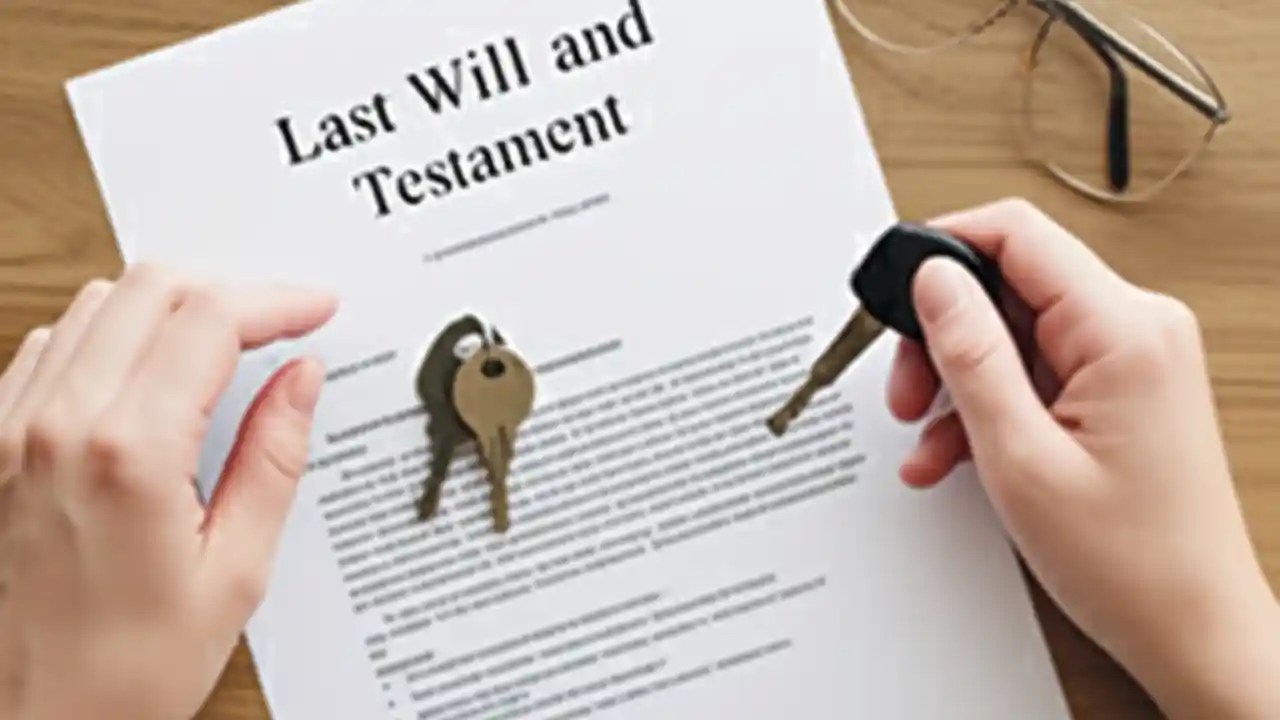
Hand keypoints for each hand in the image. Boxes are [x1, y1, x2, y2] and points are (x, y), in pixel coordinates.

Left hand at [0, 266, 335, 719]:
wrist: (33, 719)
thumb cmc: (125, 669)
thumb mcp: (234, 572)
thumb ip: (273, 459)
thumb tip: (301, 381)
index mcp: (129, 454)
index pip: (211, 320)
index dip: (277, 301)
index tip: (314, 310)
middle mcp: (58, 426)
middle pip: (150, 288)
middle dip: (228, 289)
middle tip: (278, 320)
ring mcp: (14, 430)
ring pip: (96, 304)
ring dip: (168, 305)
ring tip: (221, 342)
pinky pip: (50, 345)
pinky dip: (109, 334)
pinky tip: (147, 370)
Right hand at [887, 199, 1279, 718]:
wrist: (1192, 629)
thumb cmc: (1133, 562)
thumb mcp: (1021, 457)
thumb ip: (970, 356)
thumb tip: (933, 280)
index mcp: (1125, 330)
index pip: (1018, 234)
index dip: (942, 248)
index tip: (894, 288)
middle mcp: (1138, 328)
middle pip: (1009, 284)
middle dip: (942, 335)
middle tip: (904, 391)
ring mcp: (1133, 357)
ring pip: (1015, 332)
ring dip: (959, 380)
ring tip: (928, 437)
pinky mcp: (1122, 387)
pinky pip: (1037, 371)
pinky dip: (990, 405)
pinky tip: (957, 452)